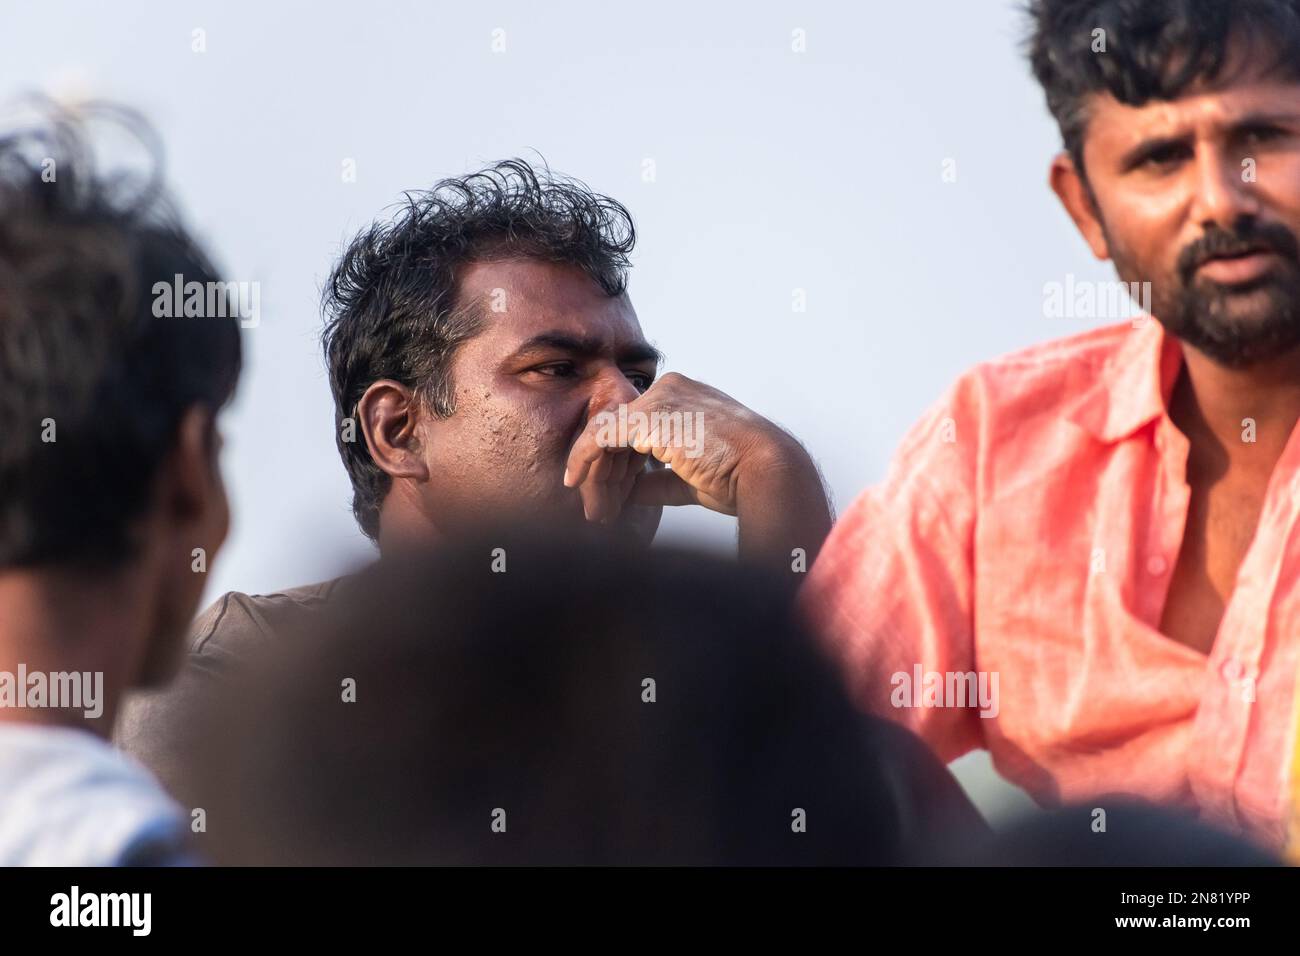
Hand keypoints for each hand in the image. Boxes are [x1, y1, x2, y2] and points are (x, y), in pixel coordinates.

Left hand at [563, 372, 831, 568]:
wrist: (765, 473)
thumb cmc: (740, 476)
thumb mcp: (690, 475)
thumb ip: (659, 478)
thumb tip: (630, 492)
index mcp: (686, 396)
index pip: (639, 426)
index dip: (622, 463)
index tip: (614, 494)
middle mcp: (670, 389)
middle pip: (620, 429)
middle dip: (606, 471)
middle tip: (596, 506)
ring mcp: (657, 399)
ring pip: (607, 433)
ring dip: (596, 473)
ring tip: (593, 508)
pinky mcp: (646, 417)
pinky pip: (600, 437)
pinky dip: (584, 460)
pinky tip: (576, 482)